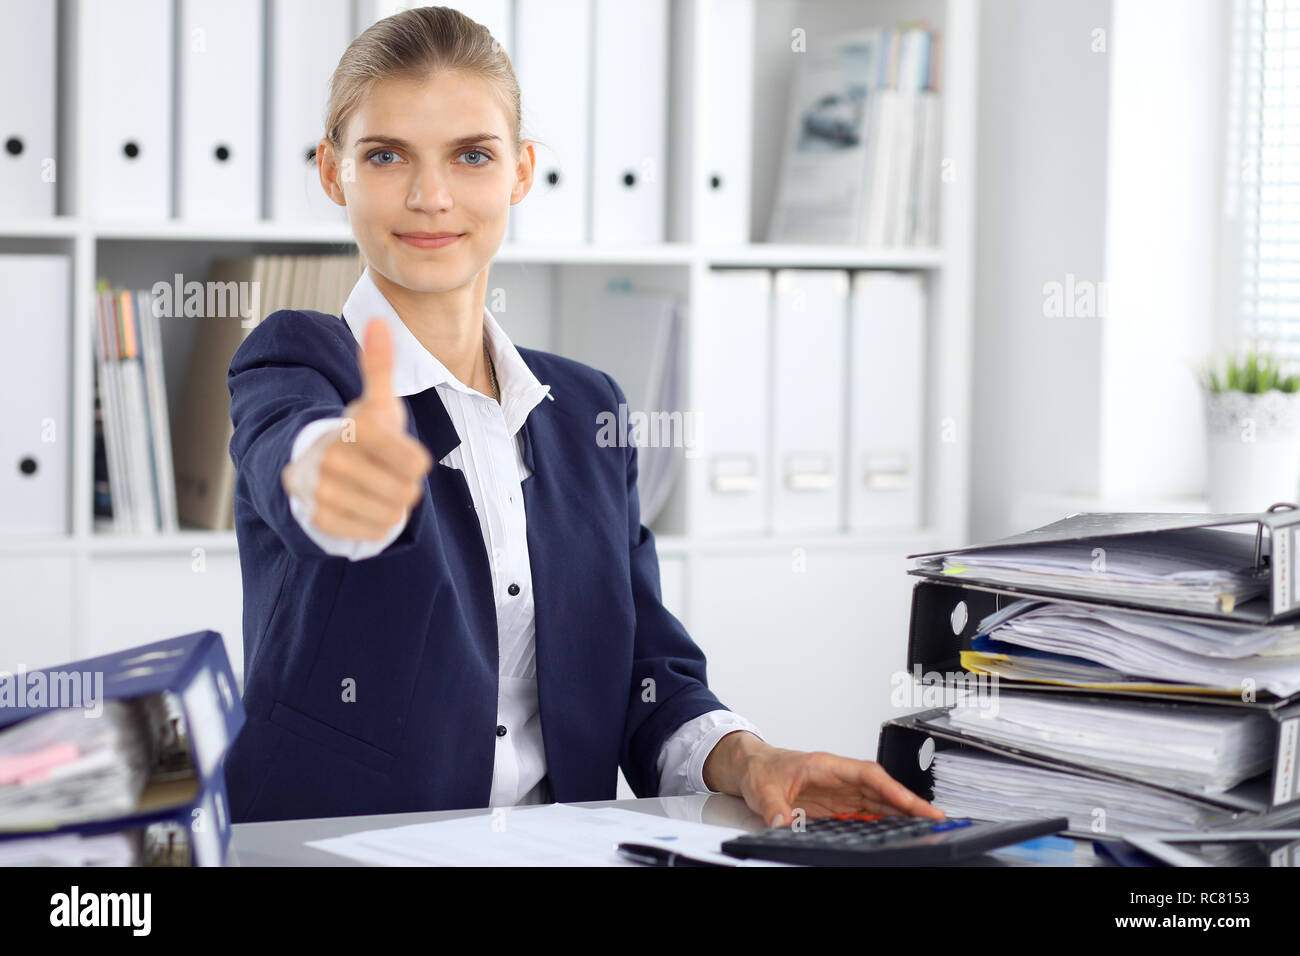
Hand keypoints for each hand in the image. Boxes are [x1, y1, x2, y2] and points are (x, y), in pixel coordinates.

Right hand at [281, 318, 433, 540]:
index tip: (406, 456)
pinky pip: (372, 532)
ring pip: (391, 514)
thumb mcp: (376, 402)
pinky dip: (377, 524)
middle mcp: (332, 458)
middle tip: (388, 475)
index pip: (415, 462)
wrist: (317, 466)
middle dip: (404, 486)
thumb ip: (380, 366)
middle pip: (406, 491)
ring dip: (392, 506)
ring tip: (377, 490)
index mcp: (355, 428)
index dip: (416, 462)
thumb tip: (378, 320)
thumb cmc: (361, 434)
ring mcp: (322, 490)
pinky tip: (365, 508)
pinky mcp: (319, 518)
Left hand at [704, 732, 944, 828]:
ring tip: (926, 828)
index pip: (868, 775)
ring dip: (901, 814)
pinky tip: (897, 834)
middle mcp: (839, 778)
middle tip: (935, 820)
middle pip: (881, 790)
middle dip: (908, 804)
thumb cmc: (761, 770)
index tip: (911, 803)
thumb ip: (774, 807)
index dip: (892, 789)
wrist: (752, 768)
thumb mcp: (762, 789)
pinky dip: (883, 823)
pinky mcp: (836, 806)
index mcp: (827, 766)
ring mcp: (840, 792)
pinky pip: (865, 814)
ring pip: (878, 802)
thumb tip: (782, 822)